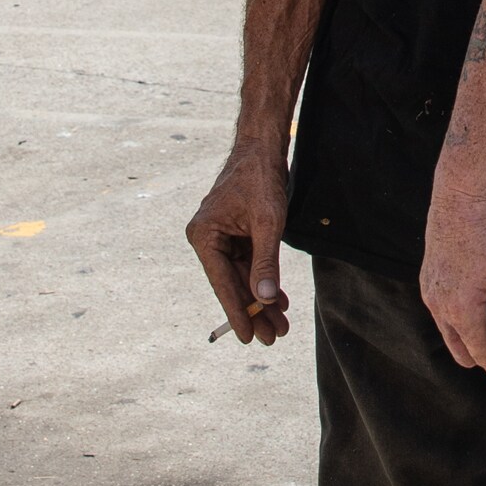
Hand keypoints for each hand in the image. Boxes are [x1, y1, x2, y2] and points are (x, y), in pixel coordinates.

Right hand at [185, 137, 292, 344]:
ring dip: (262, 300)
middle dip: (255, 311)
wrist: (262, 148)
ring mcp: (220, 237)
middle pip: (232, 284)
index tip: (248, 337)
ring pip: (242, 278)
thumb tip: (265, 300)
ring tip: (281, 325)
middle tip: (273, 338)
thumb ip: (266, 263)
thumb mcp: (268, 224)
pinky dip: (264, 281)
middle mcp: (207, 238)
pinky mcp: (235, 234)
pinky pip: (248, 265)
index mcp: (204, 235)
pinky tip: (278, 301)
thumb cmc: (261, 179)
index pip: (222, 282)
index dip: (237, 311)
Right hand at [421, 173, 485, 390]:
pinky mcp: (427, 284)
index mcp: (462, 311)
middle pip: (462, 353)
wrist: (459, 202)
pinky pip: (443, 316)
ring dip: (472, 340)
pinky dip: (460, 322)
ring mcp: (430, 296)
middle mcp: (440, 308)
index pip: (483, 355)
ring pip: (450, 335)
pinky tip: (478, 308)